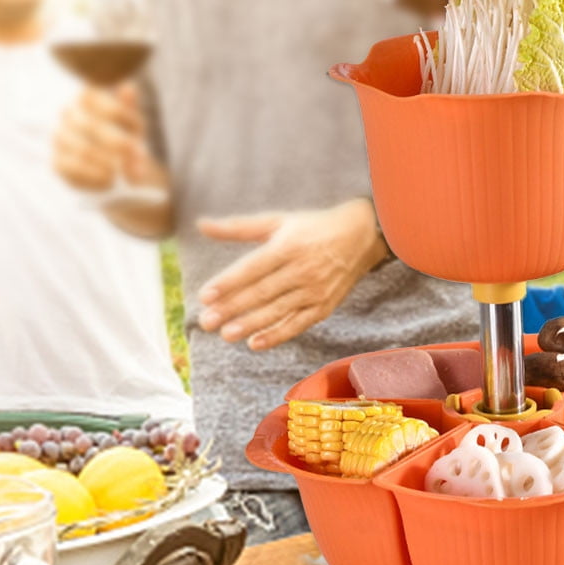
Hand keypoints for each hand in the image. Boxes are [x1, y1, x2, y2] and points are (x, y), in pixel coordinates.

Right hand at [53, 84, 163, 192]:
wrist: (118, 168)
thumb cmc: (126, 138)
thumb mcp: (134, 125)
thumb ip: (131, 110)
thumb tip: (128, 87)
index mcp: (87, 96)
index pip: (101, 101)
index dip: (123, 118)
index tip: (140, 137)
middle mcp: (68, 113)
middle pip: (92, 126)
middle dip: (117, 143)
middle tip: (136, 156)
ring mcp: (59, 137)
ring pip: (83, 149)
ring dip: (108, 163)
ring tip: (124, 172)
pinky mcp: (56, 161)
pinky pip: (73, 170)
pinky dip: (95, 177)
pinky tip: (109, 182)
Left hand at [197, 200, 384, 350]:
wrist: (362, 236)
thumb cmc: (313, 228)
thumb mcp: (277, 221)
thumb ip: (238, 227)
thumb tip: (201, 225)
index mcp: (288, 245)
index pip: (253, 267)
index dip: (229, 282)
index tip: (205, 296)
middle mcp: (302, 269)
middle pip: (262, 292)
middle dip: (232, 308)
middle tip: (206, 322)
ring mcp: (315, 290)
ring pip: (278, 311)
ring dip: (251, 324)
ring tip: (226, 334)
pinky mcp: (324, 306)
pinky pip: (298, 324)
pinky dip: (277, 335)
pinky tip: (255, 343)